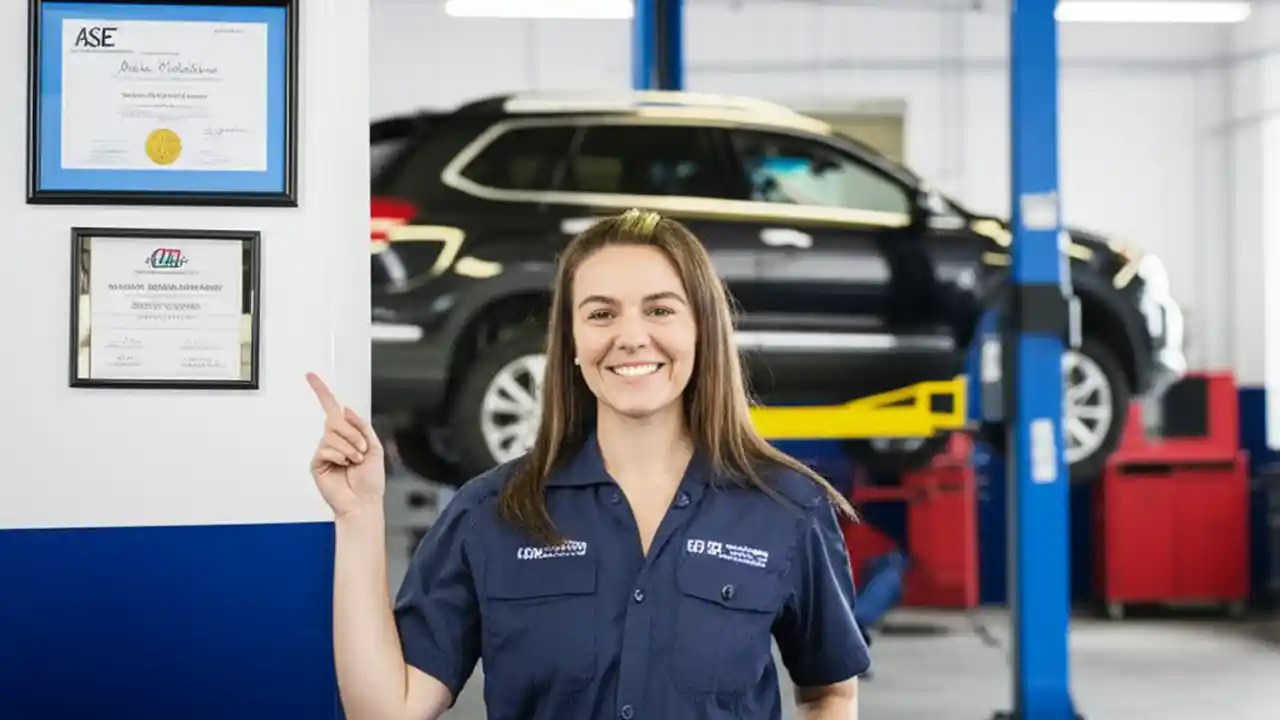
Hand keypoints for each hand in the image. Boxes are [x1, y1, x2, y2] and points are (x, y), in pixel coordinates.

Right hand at [306, 372, 385, 517]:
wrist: (364, 501)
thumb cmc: (370, 478)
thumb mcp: (374, 446)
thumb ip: (361, 425)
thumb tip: (344, 408)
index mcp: (347, 434)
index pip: (332, 408)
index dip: (322, 391)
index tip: (310, 375)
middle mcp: (333, 439)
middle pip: (336, 420)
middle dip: (353, 434)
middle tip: (361, 451)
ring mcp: (324, 450)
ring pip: (332, 435)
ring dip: (350, 448)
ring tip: (354, 462)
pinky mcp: (317, 463)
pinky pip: (326, 449)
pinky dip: (340, 456)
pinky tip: (344, 466)